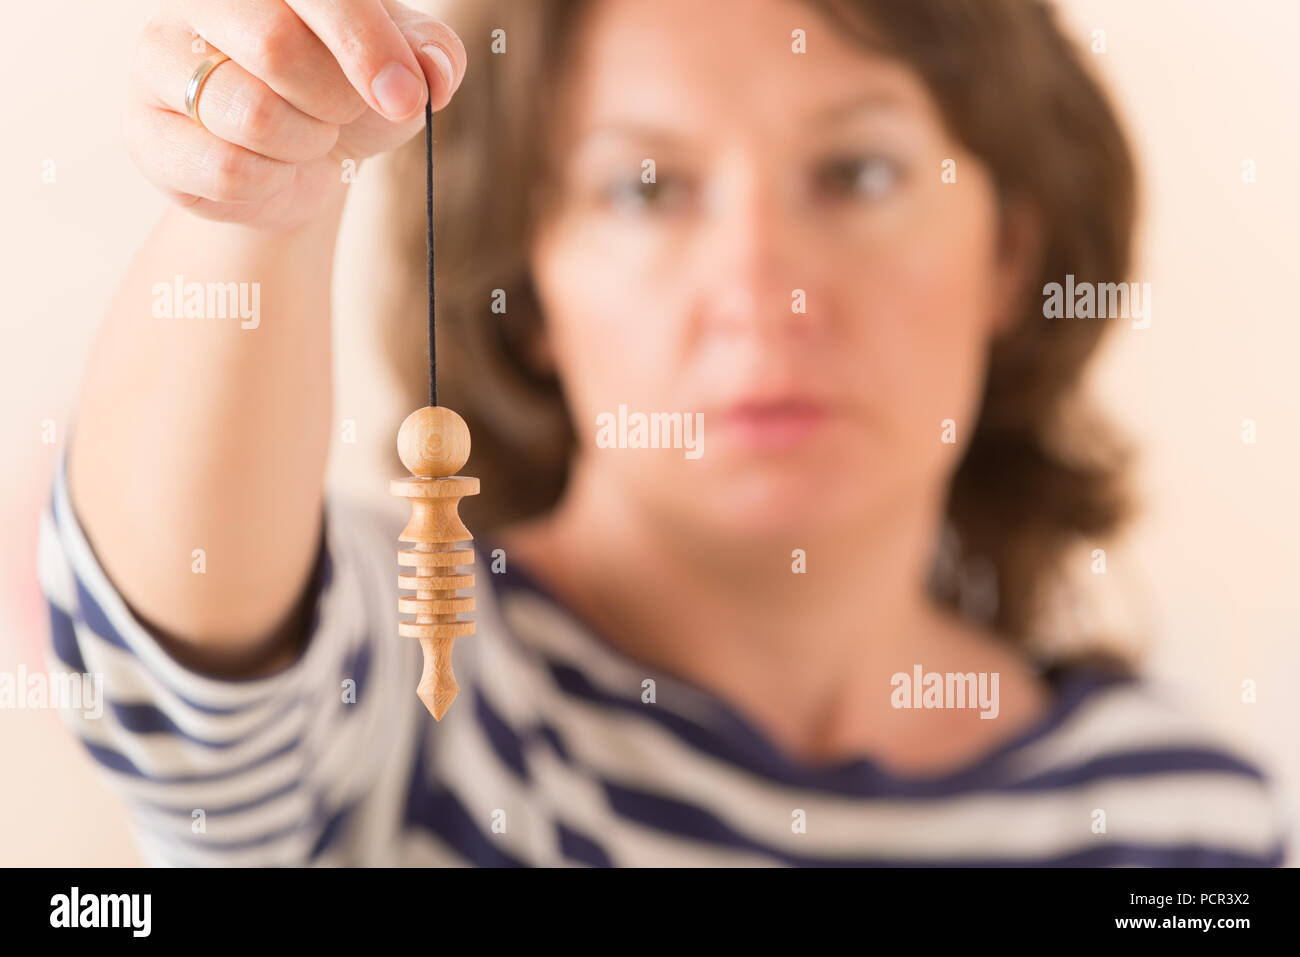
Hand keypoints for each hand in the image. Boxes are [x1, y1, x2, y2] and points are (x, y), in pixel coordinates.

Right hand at [127, 0, 465, 230]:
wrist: (300, 168)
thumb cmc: (348, 99)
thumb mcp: (405, 72)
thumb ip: (434, 56)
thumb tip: (432, 74)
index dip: (367, 46)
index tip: (404, 98)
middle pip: (275, 46)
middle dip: (334, 100)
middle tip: (341, 113)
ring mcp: (159, 58)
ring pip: (250, 114)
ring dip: (303, 144)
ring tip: (303, 137)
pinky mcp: (145, 131)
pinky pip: (224, 169)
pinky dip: (269, 182)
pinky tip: (269, 168)